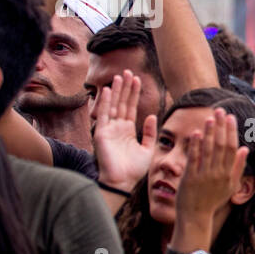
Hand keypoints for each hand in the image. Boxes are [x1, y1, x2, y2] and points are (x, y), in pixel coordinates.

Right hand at [94, 71, 156, 189]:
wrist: (123, 182)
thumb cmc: (134, 169)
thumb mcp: (148, 149)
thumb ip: (150, 133)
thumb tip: (153, 116)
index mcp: (128, 131)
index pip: (131, 108)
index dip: (134, 94)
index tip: (138, 79)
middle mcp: (117, 128)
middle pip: (122, 103)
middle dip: (126, 88)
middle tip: (129, 71)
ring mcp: (109, 130)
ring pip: (113, 106)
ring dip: (117, 91)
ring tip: (120, 76)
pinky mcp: (101, 134)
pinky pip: (104, 115)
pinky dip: (106, 102)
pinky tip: (110, 90)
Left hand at [176, 109, 248, 218]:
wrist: (196, 216)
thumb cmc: (213, 200)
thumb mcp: (230, 185)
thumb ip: (238, 166)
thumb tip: (245, 148)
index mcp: (228, 174)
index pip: (232, 148)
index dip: (232, 131)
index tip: (231, 117)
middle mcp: (218, 173)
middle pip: (222, 145)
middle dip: (221, 127)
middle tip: (220, 110)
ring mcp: (204, 175)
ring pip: (209, 150)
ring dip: (210, 132)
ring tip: (210, 117)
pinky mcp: (190, 178)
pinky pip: (194, 159)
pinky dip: (195, 146)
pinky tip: (196, 133)